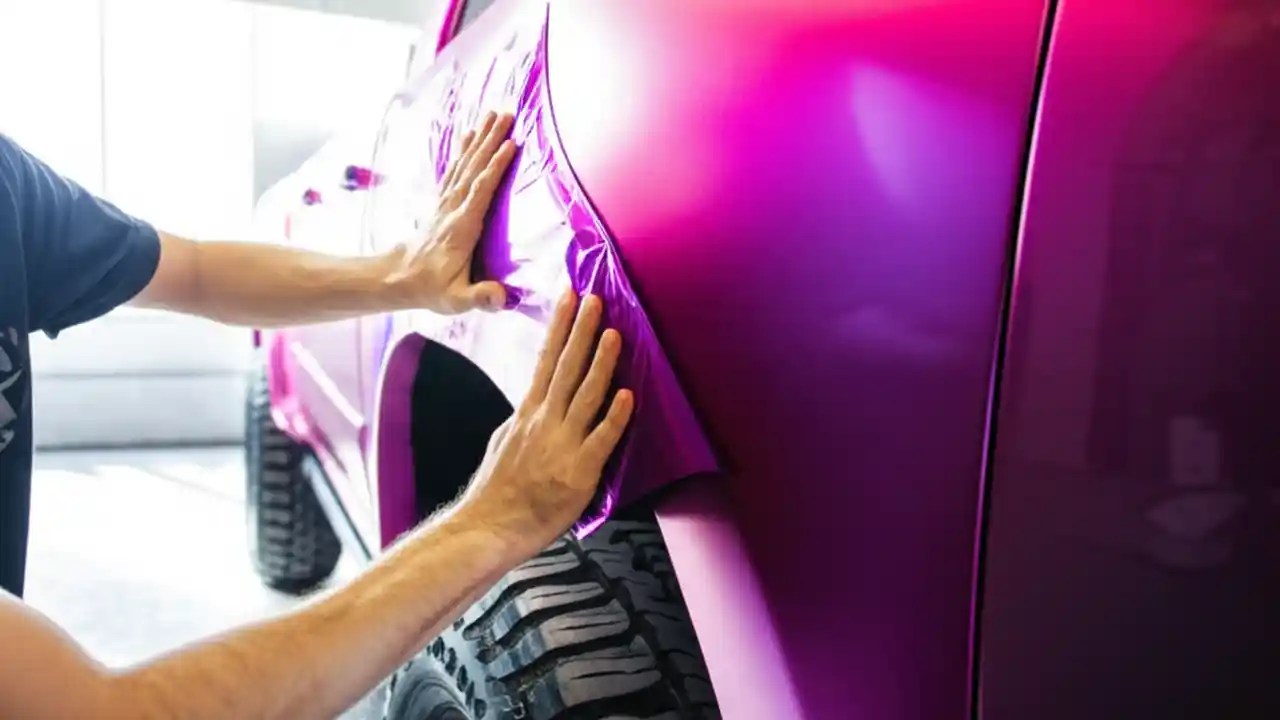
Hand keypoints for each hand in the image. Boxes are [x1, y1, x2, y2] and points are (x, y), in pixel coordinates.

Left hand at [385, 112, 516, 313]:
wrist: (400, 279)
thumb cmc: (432, 289)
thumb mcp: (456, 300)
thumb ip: (479, 298)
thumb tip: (502, 297)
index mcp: (461, 228)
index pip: (480, 191)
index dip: (495, 167)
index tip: (511, 144)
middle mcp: (452, 208)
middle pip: (474, 168)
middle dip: (490, 140)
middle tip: (507, 114)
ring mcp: (446, 202)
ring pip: (465, 163)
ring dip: (480, 138)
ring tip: (493, 114)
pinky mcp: (442, 202)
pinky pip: (455, 169)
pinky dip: (464, 149)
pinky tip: (471, 134)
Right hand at [457, 290, 634, 551]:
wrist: (491, 527)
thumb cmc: (499, 489)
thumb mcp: (506, 440)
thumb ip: (526, 418)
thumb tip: (535, 401)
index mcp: (528, 412)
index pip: (546, 359)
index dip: (560, 326)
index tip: (569, 295)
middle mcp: (545, 421)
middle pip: (567, 367)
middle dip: (581, 330)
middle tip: (595, 297)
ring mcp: (562, 444)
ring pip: (585, 395)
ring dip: (601, 362)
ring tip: (614, 334)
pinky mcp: (580, 472)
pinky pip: (601, 440)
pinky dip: (614, 417)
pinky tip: (627, 396)